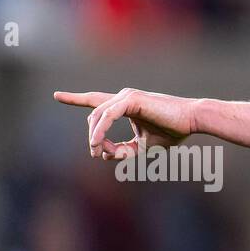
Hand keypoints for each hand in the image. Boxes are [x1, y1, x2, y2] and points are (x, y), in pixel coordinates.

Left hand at [54, 88, 197, 159]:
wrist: (192, 121)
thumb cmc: (174, 131)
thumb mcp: (144, 146)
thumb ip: (125, 150)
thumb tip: (105, 155)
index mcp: (126, 105)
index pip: (96, 102)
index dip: (75, 98)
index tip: (57, 95)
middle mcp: (123, 97)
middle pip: (94, 117)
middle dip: (93, 137)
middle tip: (98, 154)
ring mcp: (126, 96)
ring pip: (97, 116)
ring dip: (95, 136)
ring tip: (97, 151)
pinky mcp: (131, 100)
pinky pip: (107, 116)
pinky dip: (101, 131)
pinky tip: (98, 143)